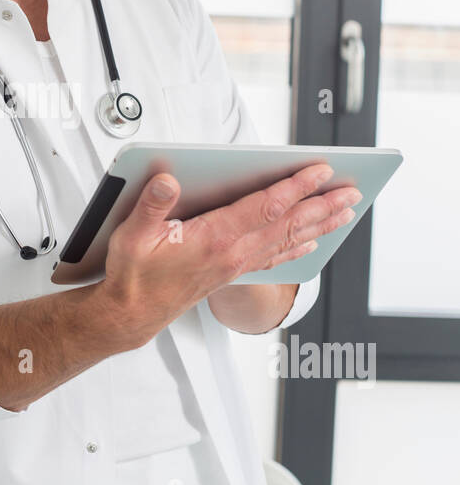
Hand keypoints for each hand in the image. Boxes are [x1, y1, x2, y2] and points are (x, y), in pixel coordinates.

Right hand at [100, 162, 360, 348]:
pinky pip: (275, 258)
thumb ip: (152, 204)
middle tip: (353, 191)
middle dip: (322, 206)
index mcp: (214, 239)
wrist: (131, 313)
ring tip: (345, 212)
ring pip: (287, 241)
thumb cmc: (132, 274)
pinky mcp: (232, 273)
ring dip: (319, 225)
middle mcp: (233, 254)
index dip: (296, 187)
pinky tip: (312, 243)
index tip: (321, 170)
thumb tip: (168, 179)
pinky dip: (298, 248)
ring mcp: (236, 265)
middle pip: (288, 224)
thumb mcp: (132, 234)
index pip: (266, 207)